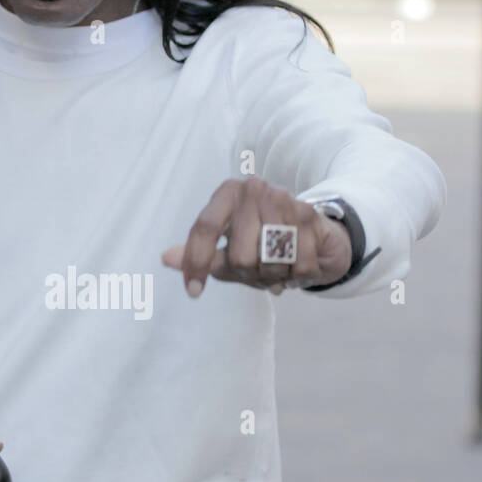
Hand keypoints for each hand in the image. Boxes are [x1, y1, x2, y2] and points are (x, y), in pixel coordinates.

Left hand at [161, 178, 351, 295]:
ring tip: (279, 266)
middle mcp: (254, 189)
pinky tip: (298, 267)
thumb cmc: (263, 242)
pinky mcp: (309, 216)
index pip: (205, 228)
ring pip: (270, 264)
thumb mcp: (227, 248)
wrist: (315, 234)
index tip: (193, 291)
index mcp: (227, 193)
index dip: (197, 263)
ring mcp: (284, 200)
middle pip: (240, 256)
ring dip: (274, 277)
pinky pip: (299, 267)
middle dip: (249, 274)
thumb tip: (166, 258)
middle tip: (258, 269)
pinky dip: (298, 277)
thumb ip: (198, 254)